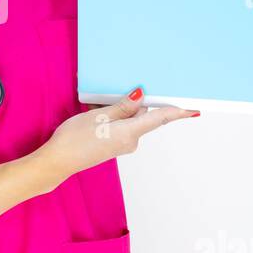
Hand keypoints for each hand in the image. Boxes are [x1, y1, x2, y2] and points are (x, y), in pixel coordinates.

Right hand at [40, 87, 199, 183]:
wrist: (58, 161)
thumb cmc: (75, 138)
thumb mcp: (98, 116)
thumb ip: (122, 106)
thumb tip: (141, 97)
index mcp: (130, 132)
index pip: (159, 119)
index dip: (178, 113)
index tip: (194, 110)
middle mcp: (131, 141)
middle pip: (142, 115)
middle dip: (133, 102)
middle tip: (118, 91)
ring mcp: (122, 144)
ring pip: (129, 119)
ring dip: (117, 109)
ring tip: (96, 105)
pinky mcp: (112, 145)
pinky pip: (119, 126)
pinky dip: (112, 117)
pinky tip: (95, 113)